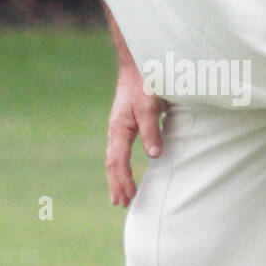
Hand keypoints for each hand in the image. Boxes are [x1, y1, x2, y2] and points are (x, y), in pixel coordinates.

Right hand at [106, 66, 168, 206]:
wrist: (138, 62)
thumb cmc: (145, 82)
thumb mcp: (150, 106)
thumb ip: (152, 130)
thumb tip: (153, 155)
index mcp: (119, 129)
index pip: (118, 161)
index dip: (124, 180)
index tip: (129, 197)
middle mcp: (115, 130)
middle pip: (112, 163)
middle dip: (116, 184)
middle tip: (121, 204)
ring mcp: (118, 126)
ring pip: (113, 157)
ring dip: (116, 177)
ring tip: (119, 194)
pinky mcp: (125, 122)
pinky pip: (119, 149)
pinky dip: (120, 165)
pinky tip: (124, 169)